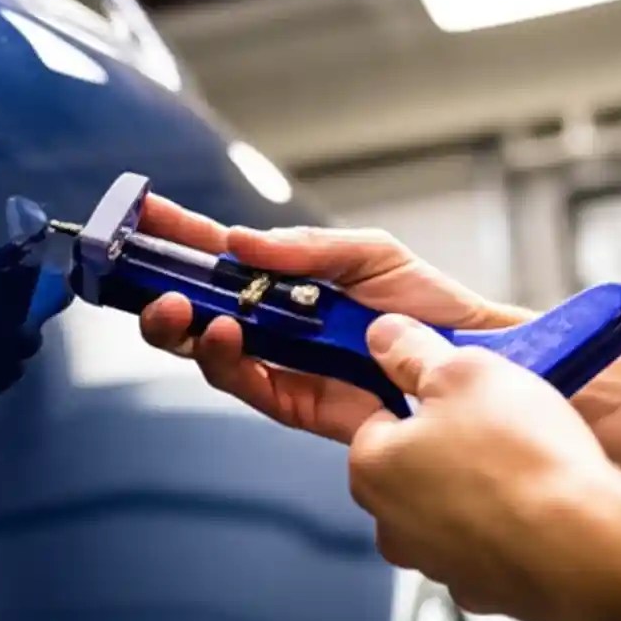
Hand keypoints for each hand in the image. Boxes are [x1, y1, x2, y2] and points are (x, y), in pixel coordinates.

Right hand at [136, 195, 524, 441]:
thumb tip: (239, 241)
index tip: (143, 216)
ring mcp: (286, 366)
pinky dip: (227, 362)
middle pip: (201, 312)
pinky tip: (224, 336)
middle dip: (165, 295)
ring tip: (180, 309)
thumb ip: (304, 249)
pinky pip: (250, 387)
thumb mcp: (369, 253)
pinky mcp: (301, 404)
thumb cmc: (430, 304)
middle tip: (147, 281)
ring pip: (213, 352)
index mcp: (288, 284)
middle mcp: (279, 326)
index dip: (180, 239)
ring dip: (186, 330)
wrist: (478, 357)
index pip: (221, 259)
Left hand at [351, 314, 620, 620]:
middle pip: (410, 465)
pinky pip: (488, 544)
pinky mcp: (482, 588)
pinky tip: (538, 506)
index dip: (412, 396)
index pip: (373, 418)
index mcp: (371, 466)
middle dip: (447, 441)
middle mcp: (391, 522)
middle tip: (491, 421)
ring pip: (448, 506)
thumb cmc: (524, 464)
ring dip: (478, 484)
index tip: (442, 388)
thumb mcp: (464, 370)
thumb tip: (387, 337)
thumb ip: (414, 351)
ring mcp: (436, 560)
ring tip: (523, 461)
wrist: (589, 548)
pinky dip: (507, 526)